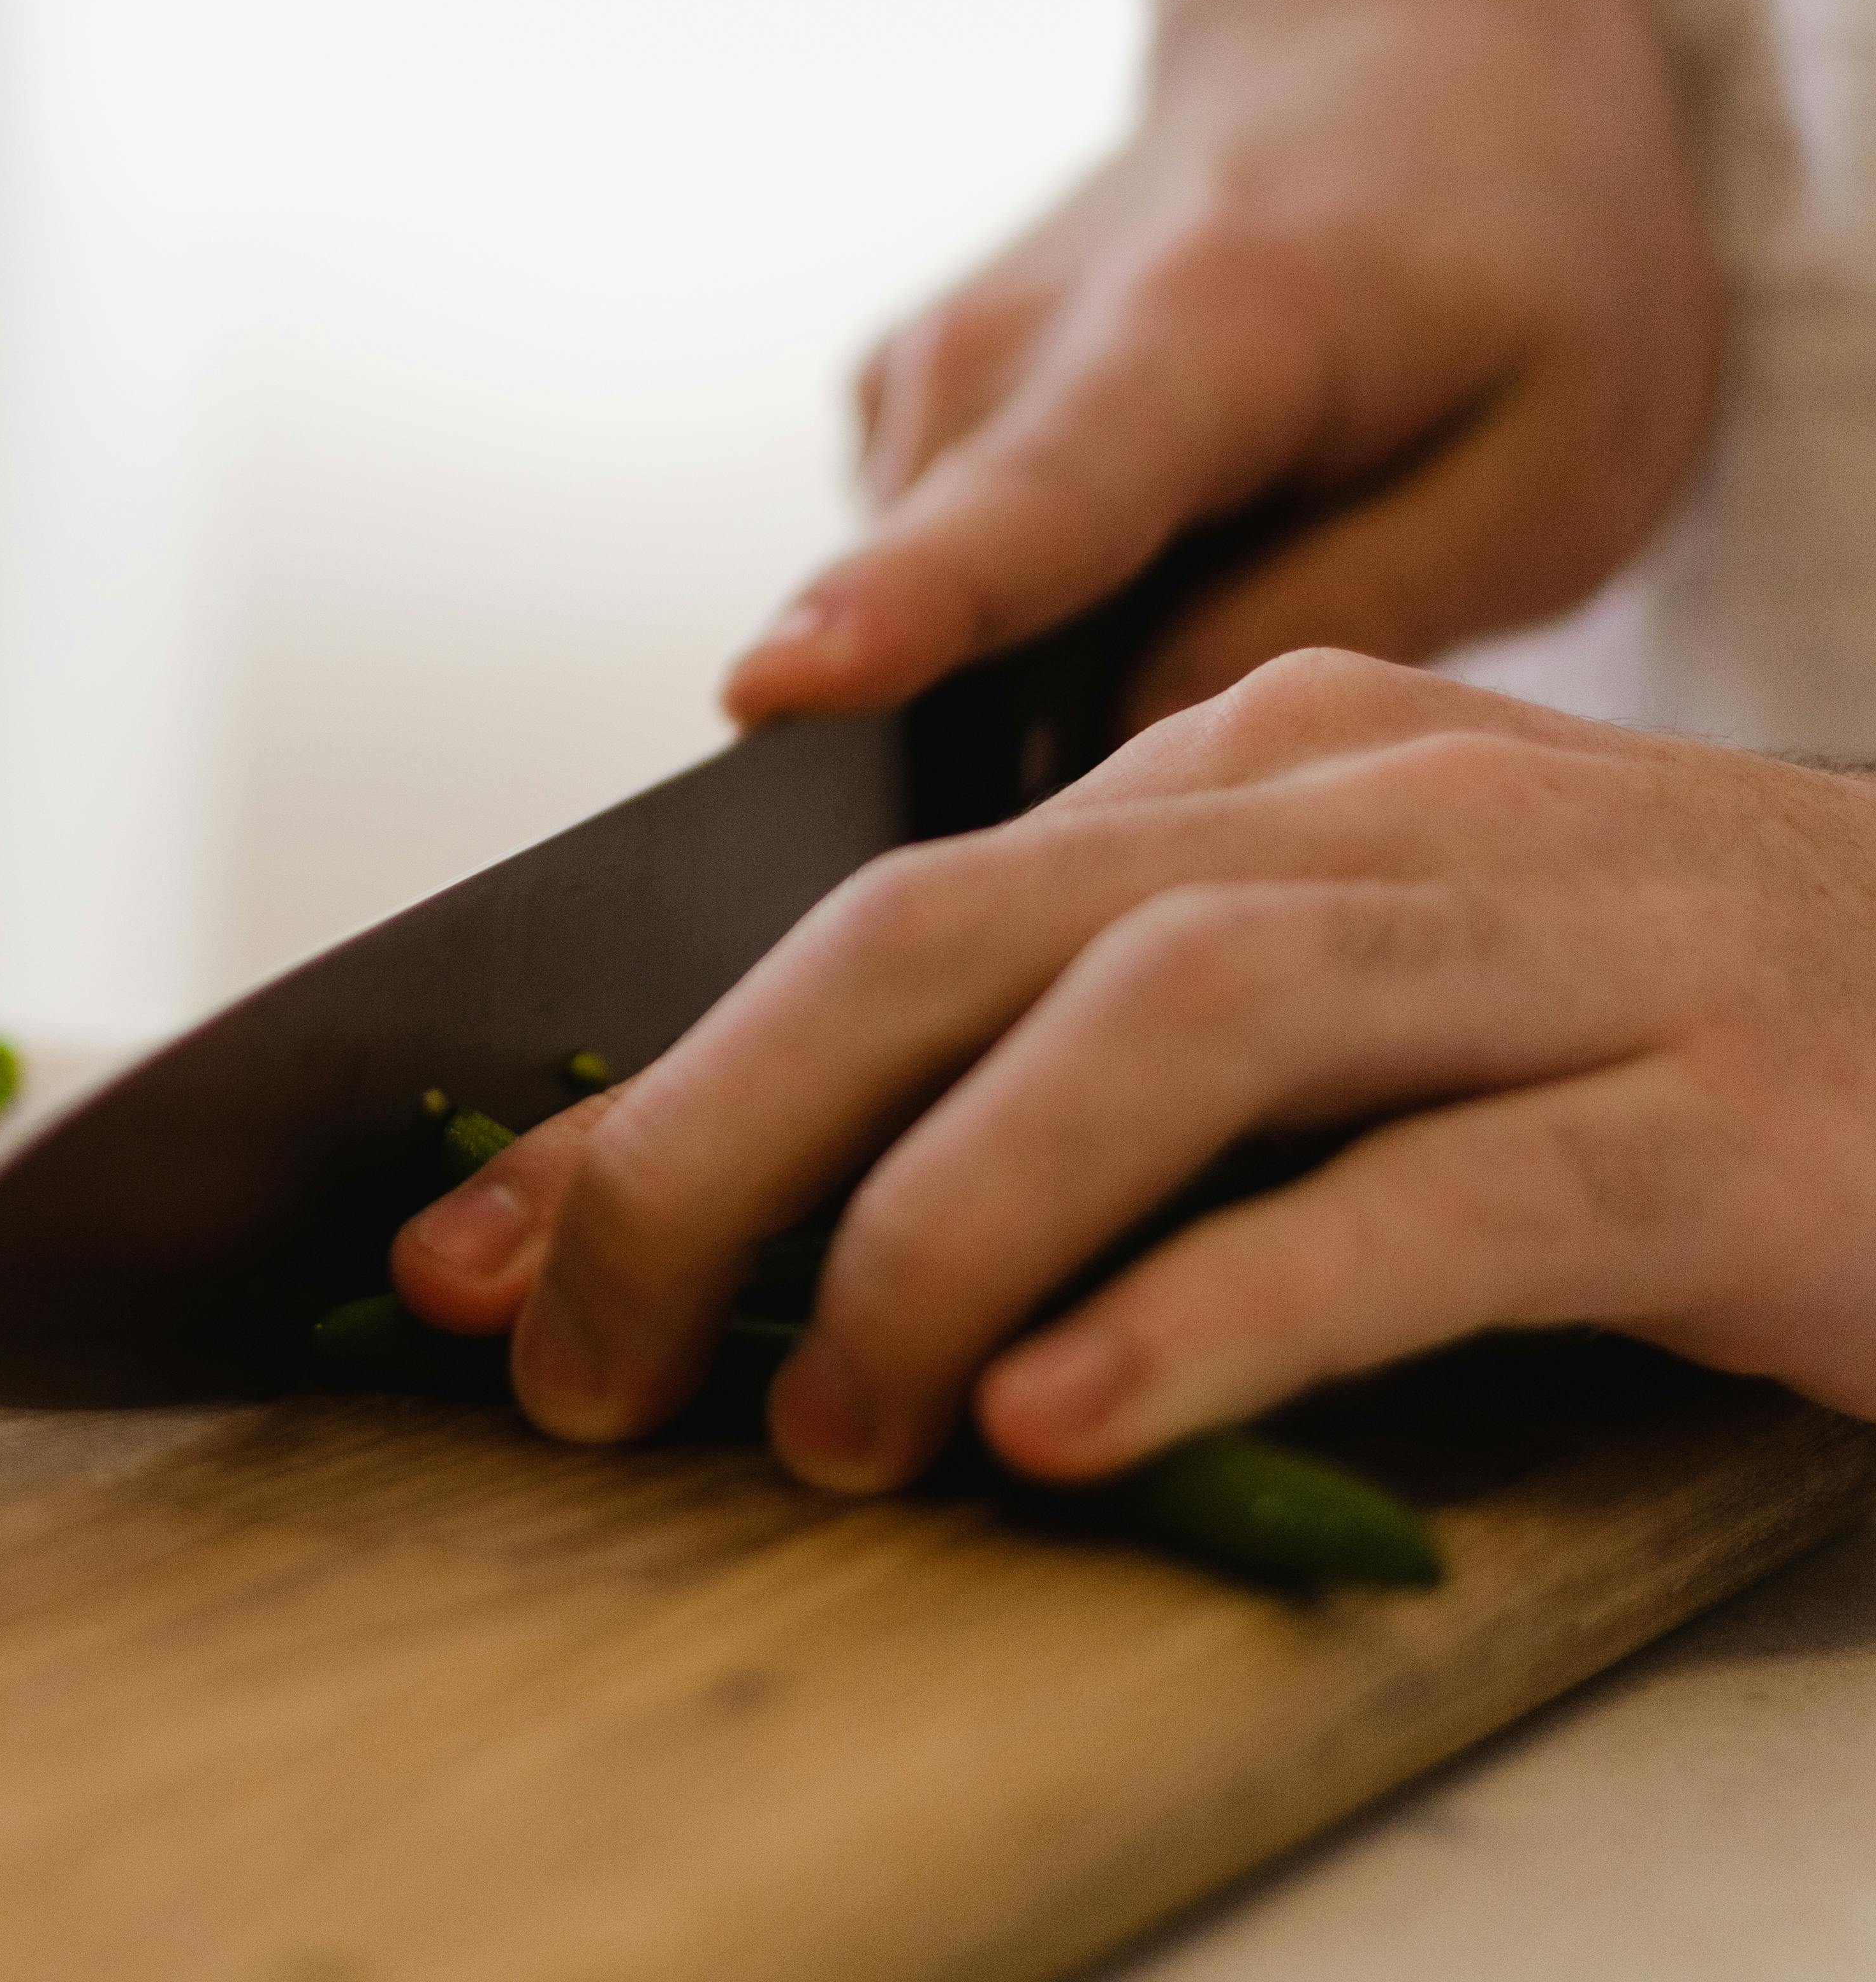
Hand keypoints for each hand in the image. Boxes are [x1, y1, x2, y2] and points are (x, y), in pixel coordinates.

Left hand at [392, 652, 1875, 1485]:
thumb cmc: (1628, 1042)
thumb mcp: (1320, 1015)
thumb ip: (1071, 1061)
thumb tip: (761, 1209)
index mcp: (1254, 771)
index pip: (881, 914)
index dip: (662, 1090)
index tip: (478, 1257)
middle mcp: (1378, 814)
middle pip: (958, 935)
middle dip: (716, 1145)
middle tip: (572, 1353)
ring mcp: (1558, 948)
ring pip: (1174, 1028)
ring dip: (942, 1233)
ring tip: (825, 1426)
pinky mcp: (1719, 1123)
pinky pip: (1429, 1204)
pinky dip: (1217, 1311)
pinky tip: (1066, 1423)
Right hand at [722, 0, 1718, 730]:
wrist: (1391, 49)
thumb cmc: (1516, 272)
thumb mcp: (1550, 465)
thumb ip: (1352, 615)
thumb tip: (1121, 759)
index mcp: (1204, 329)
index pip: (1028, 504)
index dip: (899, 613)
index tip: (771, 691)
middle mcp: (1004, 341)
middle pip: (937, 622)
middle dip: (1007, 753)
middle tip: (1204, 746)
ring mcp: (919, 372)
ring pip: (929, 625)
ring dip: (1045, 680)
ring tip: (1226, 580)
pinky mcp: (885, 409)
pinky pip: (926, 588)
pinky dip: (1024, 616)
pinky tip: (1155, 539)